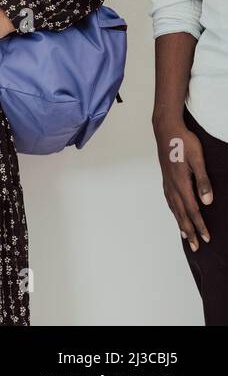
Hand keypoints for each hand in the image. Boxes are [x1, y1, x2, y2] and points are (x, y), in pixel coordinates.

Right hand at [154, 114, 213, 250]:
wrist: (166, 129)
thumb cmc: (184, 142)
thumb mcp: (198, 160)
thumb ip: (203, 181)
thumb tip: (207, 201)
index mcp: (181, 182)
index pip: (193, 209)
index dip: (200, 225)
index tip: (206, 238)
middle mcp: (172, 185)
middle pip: (181, 213)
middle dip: (189, 231)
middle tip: (195, 246)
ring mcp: (168, 182)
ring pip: (174, 207)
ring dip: (180, 223)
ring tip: (185, 235)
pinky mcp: (166, 178)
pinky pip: (170, 199)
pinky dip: (174, 210)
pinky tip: (176, 212)